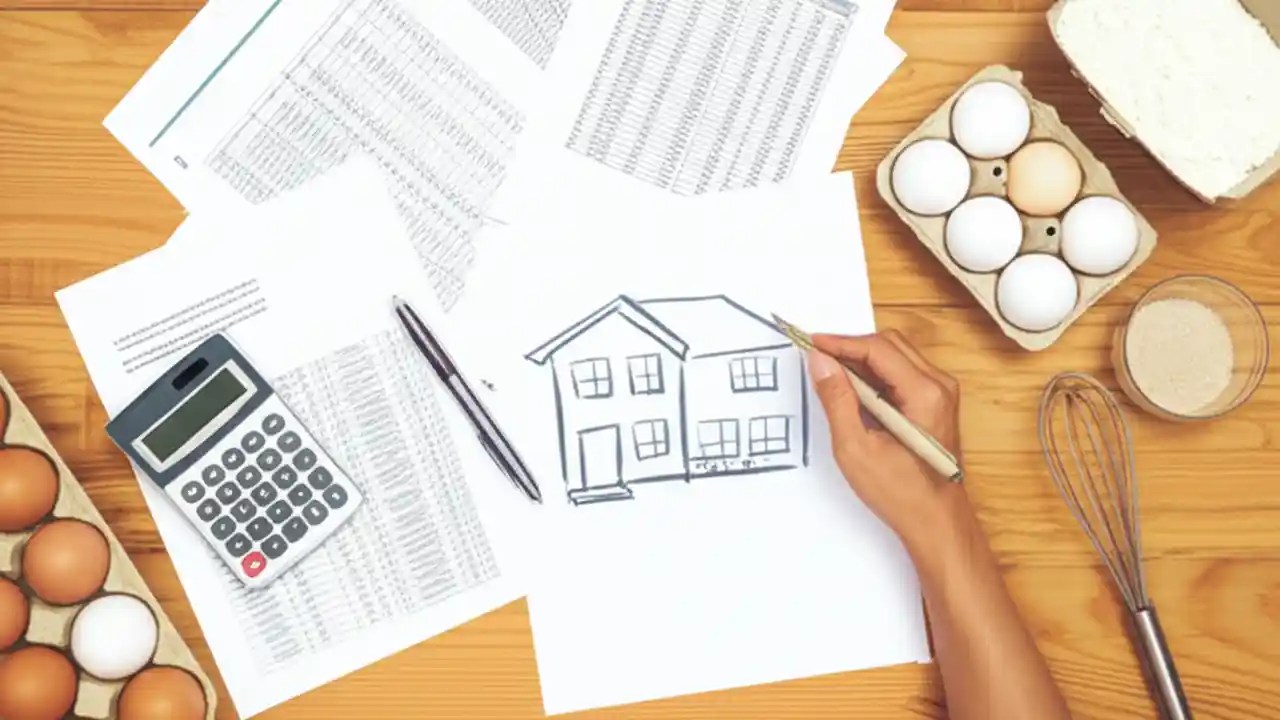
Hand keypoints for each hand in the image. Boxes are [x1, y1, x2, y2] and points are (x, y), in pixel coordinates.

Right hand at [807, 330, 964, 547]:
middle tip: (817, 358)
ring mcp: (941, 394)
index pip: (877, 349)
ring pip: (896, 356)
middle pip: (889, 345)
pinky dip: (875, 374)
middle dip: (850, 347)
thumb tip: (820, 361)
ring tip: (831, 374)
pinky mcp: (935, 403)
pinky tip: (853, 390)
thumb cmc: (901, 493)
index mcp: (924, 394)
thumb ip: (836, 400)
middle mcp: (939, 386)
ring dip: (862, 360)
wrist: (936, 521)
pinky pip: (902, 373)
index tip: (811, 343)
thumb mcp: (856, 448)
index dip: (840, 343)